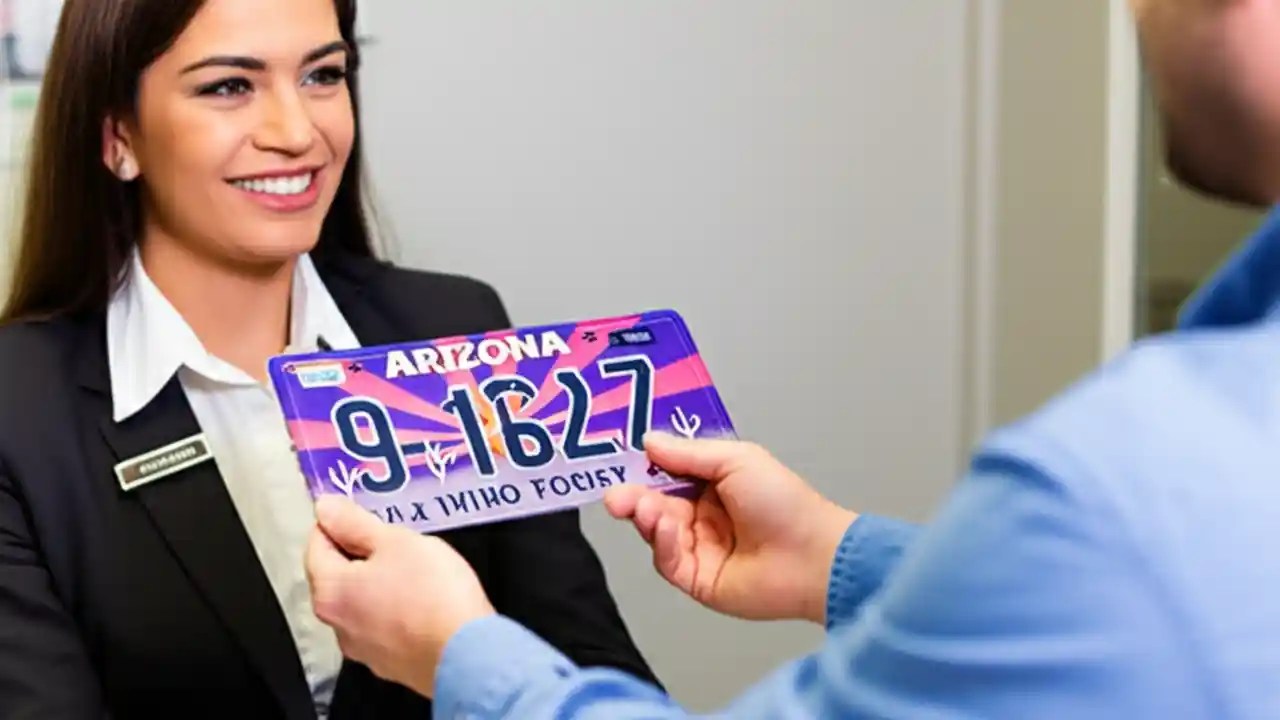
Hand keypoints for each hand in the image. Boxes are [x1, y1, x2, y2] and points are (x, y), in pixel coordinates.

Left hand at [305, 496, 494, 697]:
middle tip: (396, 539)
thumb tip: (323, 507)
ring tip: (413, 570)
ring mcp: (362, 650)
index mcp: (329, 591)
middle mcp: (337, 625)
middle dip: (360, 554)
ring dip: (377, 584)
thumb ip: (355, 523)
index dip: (338, 522)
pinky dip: (394, 611)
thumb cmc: (431, 592)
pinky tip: (422, 602)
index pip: (316, 544)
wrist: (468, 655)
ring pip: (361, 603)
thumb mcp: (397, 542)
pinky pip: (383, 627)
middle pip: (336, 576)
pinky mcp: (389, 665)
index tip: (365, 512)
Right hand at [605, 433, 856, 624]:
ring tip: (642, 508)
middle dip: (633, 497)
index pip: (667, 474)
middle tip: (614, 494)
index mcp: (714, 485)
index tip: (620, 459)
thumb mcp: (736, 460)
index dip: (644, 468)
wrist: (811, 557)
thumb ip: (688, 453)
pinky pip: (667, 560)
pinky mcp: (696, 580)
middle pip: (654, 504)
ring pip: (656, 531)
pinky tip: (669, 529)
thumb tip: (649, 440)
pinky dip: (663, 543)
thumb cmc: (784, 502)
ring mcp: (699, 549)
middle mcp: (703, 516)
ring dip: (646, 517)